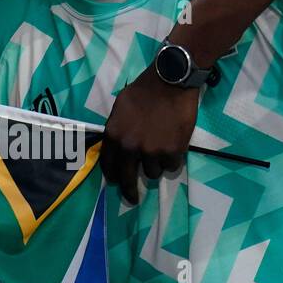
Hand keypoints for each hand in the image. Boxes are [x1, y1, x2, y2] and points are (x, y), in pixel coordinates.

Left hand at [101, 66, 199, 203]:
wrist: (170, 83)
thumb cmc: (143, 91)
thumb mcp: (120, 108)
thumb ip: (117, 129)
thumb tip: (117, 146)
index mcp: (114, 135)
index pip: (108, 164)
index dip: (112, 176)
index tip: (115, 183)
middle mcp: (129, 147)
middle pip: (127, 177)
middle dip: (130, 191)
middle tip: (133, 200)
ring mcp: (151, 151)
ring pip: (152, 172)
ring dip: (156, 165)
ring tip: (161, 149)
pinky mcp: (172, 152)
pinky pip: (171, 166)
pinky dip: (172, 159)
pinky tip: (174, 146)